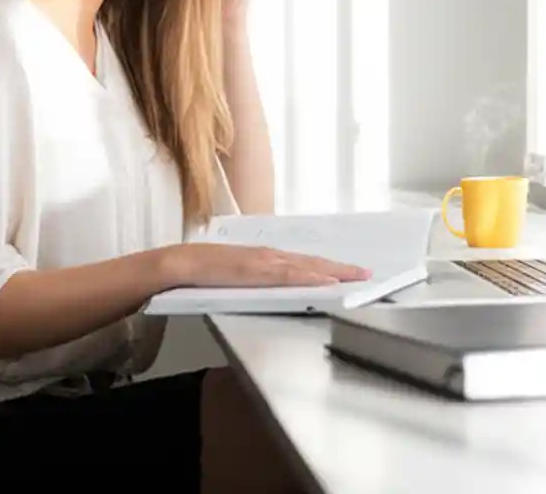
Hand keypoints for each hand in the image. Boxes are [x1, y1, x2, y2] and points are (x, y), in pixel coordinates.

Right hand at [157, 243, 370, 288]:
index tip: (351, 272)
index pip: (305, 263)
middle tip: (366, 274)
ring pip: (306, 267)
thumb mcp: (239, 276)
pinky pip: (289, 276)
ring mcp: (264, 263)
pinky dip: (310, 278)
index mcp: (267, 259)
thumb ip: (259, 281)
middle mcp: (270, 257)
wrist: (179, 265)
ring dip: (333, 272)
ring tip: (355, 277)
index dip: (330, 267)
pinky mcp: (256, 272)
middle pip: (313, 263)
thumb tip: (277, 288)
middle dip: (341, 269)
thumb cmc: (205, 273)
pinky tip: (326, 282)